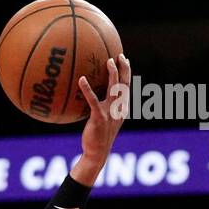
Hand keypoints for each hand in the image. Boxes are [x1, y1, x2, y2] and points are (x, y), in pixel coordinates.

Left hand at [72, 53, 131, 184]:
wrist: (97, 153)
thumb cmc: (97, 137)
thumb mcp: (103, 120)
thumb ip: (102, 107)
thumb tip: (90, 95)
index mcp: (121, 108)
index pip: (127, 87)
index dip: (127, 72)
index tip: (124, 59)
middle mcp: (119, 109)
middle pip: (125, 85)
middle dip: (124, 69)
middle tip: (120, 55)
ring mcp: (111, 113)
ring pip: (115, 89)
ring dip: (113, 74)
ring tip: (109, 61)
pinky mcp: (99, 118)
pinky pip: (93, 100)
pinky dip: (88, 89)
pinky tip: (81, 79)